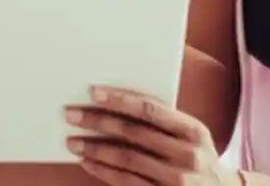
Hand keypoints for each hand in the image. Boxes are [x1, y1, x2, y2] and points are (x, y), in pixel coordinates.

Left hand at [65, 86, 239, 185]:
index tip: (93, 93)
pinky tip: (88, 162)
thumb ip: (163, 121)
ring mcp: (176, 180)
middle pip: (134, 133)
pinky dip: (104, 171)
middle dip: (98, 122)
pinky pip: (127, 182)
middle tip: (72, 115)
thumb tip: (116, 103)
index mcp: (193, 131)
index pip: (151, 110)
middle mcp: (187, 155)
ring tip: (73, 141)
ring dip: (96, 149)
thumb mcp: (192, 135)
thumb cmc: (198, 156)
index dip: (120, 100)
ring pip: (127, 159)